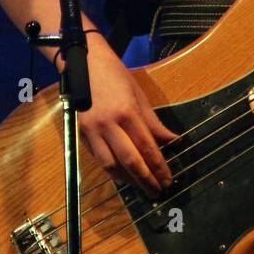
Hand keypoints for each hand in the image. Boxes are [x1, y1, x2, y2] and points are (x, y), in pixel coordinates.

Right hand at [60, 40, 180, 196]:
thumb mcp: (138, 94)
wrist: (83, 62)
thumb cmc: (115, 74)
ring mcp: (92, 131)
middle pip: (129, 161)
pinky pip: (99, 159)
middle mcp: (108, 125)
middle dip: (146, 179)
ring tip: (142, 187)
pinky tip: (124, 176)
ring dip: (128, 180)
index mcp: (126, 112)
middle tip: (158, 191)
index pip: (146, 146)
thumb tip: (172, 141)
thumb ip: (154, 122)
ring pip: (111, 165)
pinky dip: (112, 171)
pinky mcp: (81, 134)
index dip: (158, 166)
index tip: (168, 179)